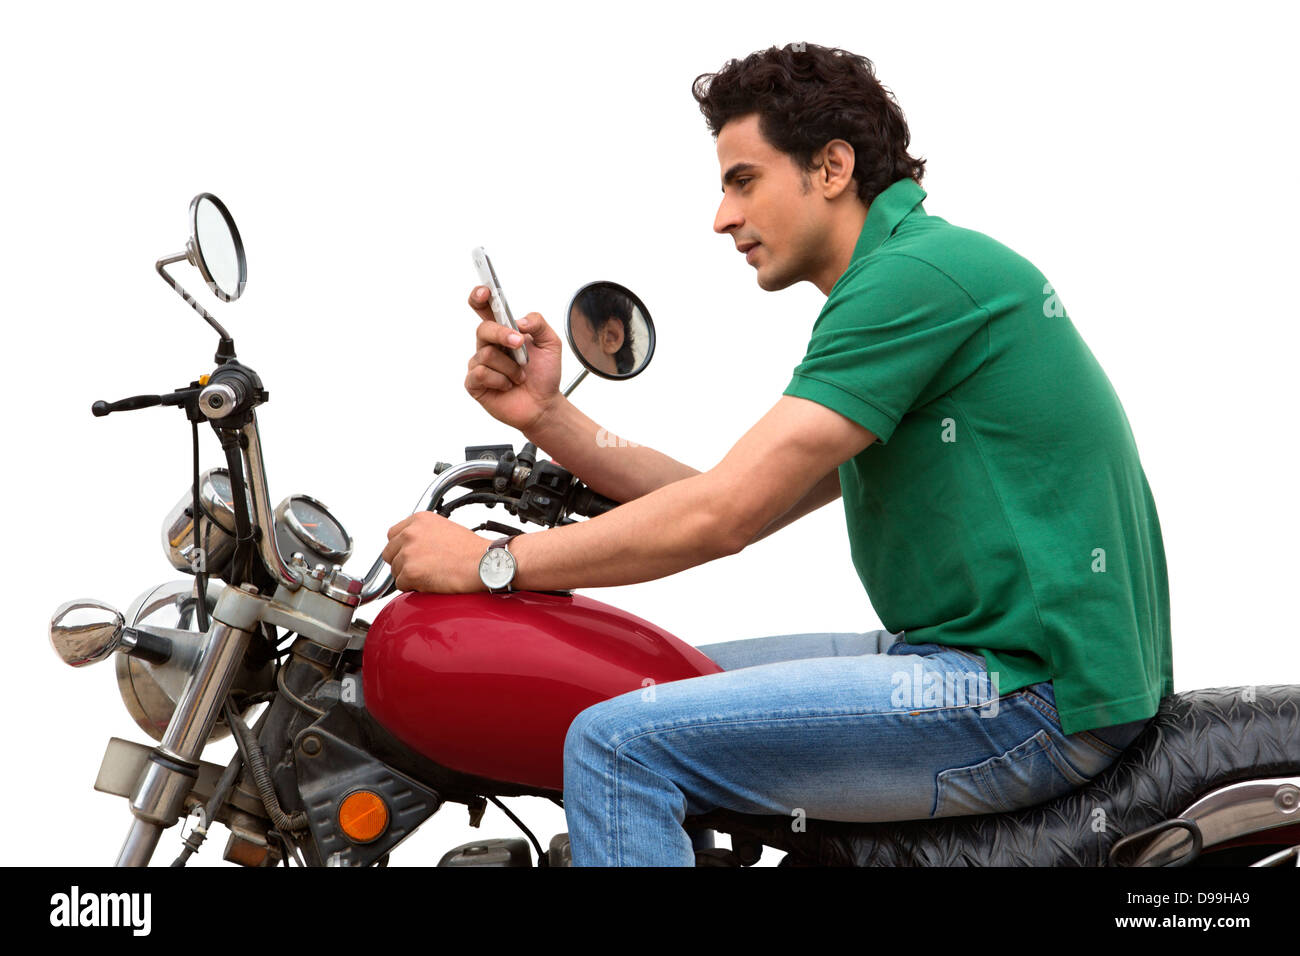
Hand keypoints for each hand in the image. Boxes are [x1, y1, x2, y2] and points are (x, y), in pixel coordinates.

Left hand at [381, 511, 486, 592]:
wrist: (484, 562)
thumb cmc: (471, 550)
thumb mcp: (444, 529)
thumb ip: (423, 534)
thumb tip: (411, 547)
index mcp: (419, 520)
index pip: (393, 535)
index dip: (401, 548)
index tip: (411, 555)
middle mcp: (410, 533)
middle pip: (389, 553)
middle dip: (402, 563)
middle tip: (422, 568)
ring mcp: (409, 552)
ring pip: (395, 571)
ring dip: (409, 577)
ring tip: (432, 575)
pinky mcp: (410, 571)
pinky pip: (402, 585)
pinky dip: (414, 588)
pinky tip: (432, 582)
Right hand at [464, 286, 562, 432]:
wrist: (544, 404)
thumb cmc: (544, 374)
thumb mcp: (551, 343)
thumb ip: (539, 324)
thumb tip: (520, 321)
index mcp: (503, 331)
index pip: (484, 308)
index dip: (480, 296)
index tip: (485, 292)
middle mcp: (488, 345)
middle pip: (484, 328)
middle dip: (503, 335)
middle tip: (520, 344)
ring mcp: (479, 364)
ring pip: (487, 354)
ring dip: (511, 368)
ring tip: (520, 377)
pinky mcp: (474, 383)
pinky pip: (482, 374)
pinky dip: (501, 380)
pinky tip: (508, 386)